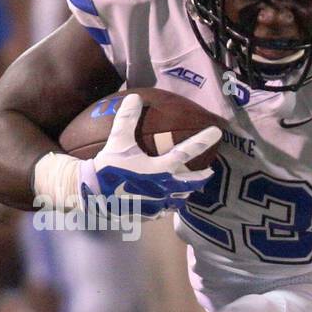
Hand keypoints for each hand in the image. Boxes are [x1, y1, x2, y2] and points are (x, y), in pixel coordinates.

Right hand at [77, 93, 218, 217]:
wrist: (93, 194)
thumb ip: (127, 119)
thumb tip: (134, 97)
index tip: (217, 133)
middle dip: (203, 176)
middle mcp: (164, 187)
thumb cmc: (107, 167)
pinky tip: (168, 199)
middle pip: (192, 182)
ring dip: (187, 190)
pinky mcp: (151, 214)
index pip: (187, 151)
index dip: (203, 140)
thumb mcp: (117, 141)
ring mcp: (159, 203)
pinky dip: (170, 202)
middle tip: (209, 171)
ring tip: (189, 185)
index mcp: (159, 168)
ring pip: (181, 197)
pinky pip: (166, 209)